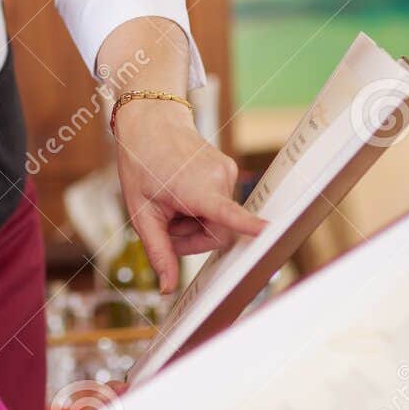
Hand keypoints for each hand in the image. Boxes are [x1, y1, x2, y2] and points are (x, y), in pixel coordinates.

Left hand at [112, 101, 264, 289]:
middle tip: (165, 226)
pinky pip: (220, 205)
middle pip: (218, 233)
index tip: (268, 232)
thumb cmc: (141, 164)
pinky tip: (182, 195)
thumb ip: (158, 251)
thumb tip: (168, 287)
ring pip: (219, 221)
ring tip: (171, 203)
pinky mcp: (229, 170)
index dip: (247, 226)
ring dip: (194, 222)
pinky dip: (200, 209)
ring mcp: (228, 173)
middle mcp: (219, 178)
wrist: (150, 122)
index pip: (226, 213)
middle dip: (191, 239)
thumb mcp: (141, 213)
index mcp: (196, 188)